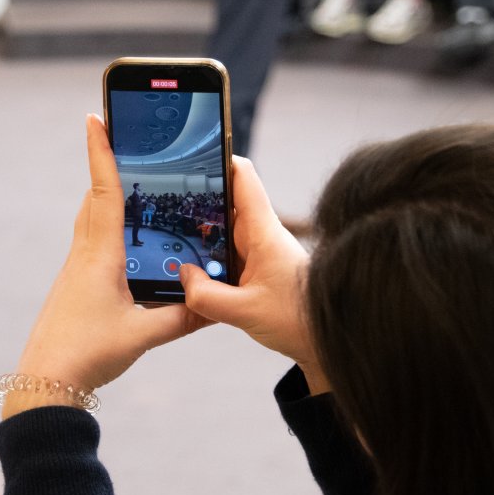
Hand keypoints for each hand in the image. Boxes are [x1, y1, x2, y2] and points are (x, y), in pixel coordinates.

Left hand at [5, 116, 210, 417]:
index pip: (105, 191)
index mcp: (100, 256)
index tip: (95, 118)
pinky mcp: (75, 283)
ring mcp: (76, 268)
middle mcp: (84, 254)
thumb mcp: (142, 336)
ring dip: (106, 194)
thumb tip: (215, 304)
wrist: (43, 382)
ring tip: (129, 180)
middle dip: (107, 164)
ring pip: (91, 218)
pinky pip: (92, 240)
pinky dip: (107, 225)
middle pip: (96, 197)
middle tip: (121, 137)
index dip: (102, 153)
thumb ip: (181, 317)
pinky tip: (124, 238)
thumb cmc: (86, 355)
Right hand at [179, 156, 326, 392]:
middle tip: (164, 201)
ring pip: (223, 231)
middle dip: (197, 201)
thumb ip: (207, 297)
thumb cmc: (300, 321)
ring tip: (169, 237)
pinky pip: (227, 255)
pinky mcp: (258, 270)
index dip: (220, 158)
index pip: (242, 177)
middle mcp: (261, 235)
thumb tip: (183, 278)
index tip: (191, 154)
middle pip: (225, 202)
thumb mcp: (246, 312)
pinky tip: (191, 272)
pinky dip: (209, 260)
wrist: (329, 341)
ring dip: (201, 235)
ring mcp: (259, 252)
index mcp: (263, 232)